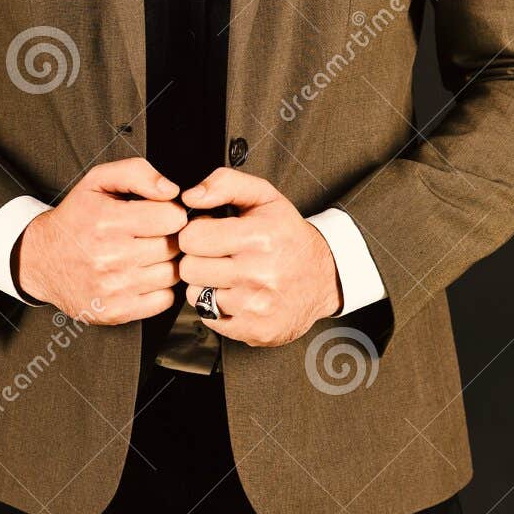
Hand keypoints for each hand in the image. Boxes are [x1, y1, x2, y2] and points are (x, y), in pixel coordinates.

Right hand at [17, 158, 185, 323]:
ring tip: (145, 253)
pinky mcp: (116, 312)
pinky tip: (142, 275)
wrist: (41, 259)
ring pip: (172, 274)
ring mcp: (113, 288)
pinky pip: (164, 300)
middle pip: (173, 246)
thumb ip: (137, 172)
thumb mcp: (98, 181)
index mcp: (107, 221)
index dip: (169, 212)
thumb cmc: (75, 218)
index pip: (172, 217)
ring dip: (165, 263)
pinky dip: (160, 288)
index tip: (158, 213)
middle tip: (150, 234)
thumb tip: (172, 190)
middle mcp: (110, 257)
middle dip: (167, 236)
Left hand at [177, 168, 341, 346]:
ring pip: (195, 295)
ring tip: (228, 275)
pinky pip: (209, 319)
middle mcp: (257, 274)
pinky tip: (235, 294)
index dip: (196, 232)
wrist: (324, 276)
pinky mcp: (255, 330)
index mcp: (257, 237)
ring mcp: (256, 306)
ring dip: (206, 284)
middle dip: (198, 259)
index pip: (191, 238)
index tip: (210, 232)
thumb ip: (225, 183)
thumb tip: (190, 196)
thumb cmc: (287, 234)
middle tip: (218, 255)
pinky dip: (216, 307)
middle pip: (188, 269)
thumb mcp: (264, 196)